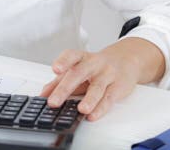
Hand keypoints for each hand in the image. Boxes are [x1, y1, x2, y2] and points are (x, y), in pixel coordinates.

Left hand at [39, 38, 164, 120]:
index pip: (71, 56)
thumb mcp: (77, 69)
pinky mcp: (118, 87)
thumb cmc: (96, 66)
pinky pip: (109, 98)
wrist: (125, 59)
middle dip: (65, 88)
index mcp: (81, 57)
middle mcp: (94, 64)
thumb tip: (43, 94)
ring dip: (89, 99)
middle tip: (53, 102)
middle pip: (79, 74)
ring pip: (97, 87)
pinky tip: (93, 115)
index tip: (55, 69)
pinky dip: (101, 108)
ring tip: (81, 110)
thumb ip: (59, 81)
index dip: (63, 61)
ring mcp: (107, 74)